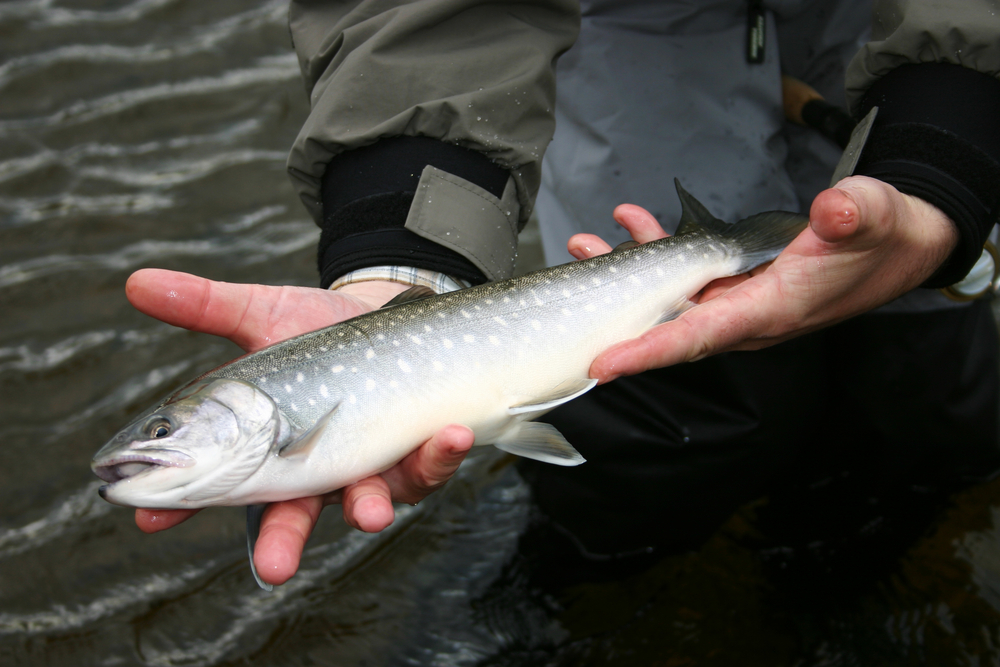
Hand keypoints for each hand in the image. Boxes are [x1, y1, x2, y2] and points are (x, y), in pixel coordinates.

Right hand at [125, 269, 474, 584]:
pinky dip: (441, 456)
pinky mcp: (417, 453)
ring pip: (368, 502)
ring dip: (371, 507)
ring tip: (371, 513)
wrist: (386, 313)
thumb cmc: (315, 325)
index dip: (184, 506)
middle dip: (282, 543)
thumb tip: (137, 281)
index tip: (150, 520)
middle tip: (272, 567)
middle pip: (293, 516)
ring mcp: (368, 468)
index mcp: (269, 447)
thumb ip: (206, 306)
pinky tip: (450, 433)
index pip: (221, 484)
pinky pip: (429, 467)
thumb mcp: (261, 313)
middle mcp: (316, 469)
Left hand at [569, 176, 957, 381]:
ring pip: (668, 296)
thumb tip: (834, 210)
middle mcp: (744, 313)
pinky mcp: (734, 282)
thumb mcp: (876, 218)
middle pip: (667, 322)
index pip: (698, 338)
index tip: (603, 365)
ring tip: (588, 240)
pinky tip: (634, 221)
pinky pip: (683, 272)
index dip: (648, 352)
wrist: (897, 244)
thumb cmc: (884, 239)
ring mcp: (736, 299)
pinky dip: (654, 248)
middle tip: (577, 267)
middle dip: (616, 308)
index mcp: (770, 310)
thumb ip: (855, 216)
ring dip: (626, 269)